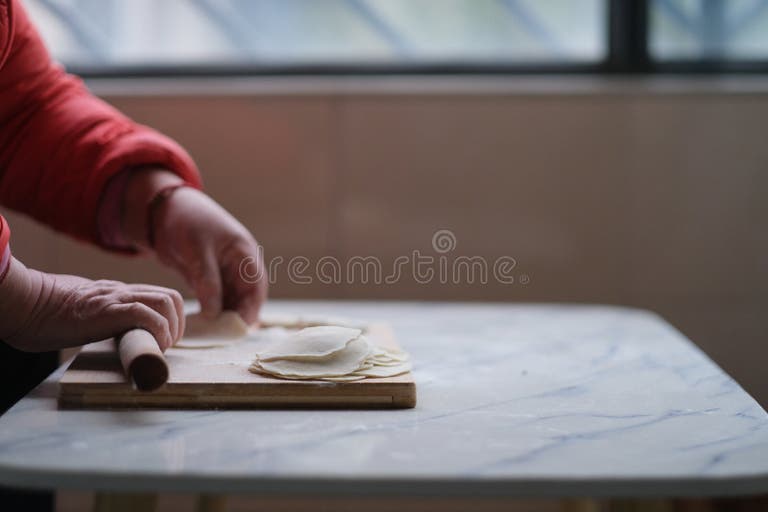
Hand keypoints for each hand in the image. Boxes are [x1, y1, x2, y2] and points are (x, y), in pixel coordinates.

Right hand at [0, 257, 183, 351]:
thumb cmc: (43, 314)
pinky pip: (146, 314)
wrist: (24, 303)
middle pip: (171, 296)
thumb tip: (102, 336)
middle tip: (167, 345)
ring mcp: (115, 298)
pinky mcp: (107, 309)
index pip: (158, 295)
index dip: (171, 317)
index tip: (164, 339)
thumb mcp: (81, 313)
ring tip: (160, 347)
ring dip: (171, 328)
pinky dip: (158, 330)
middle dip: (178, 323)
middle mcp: (120, 292)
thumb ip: (98, 317)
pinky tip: (152, 346)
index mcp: (115, 293)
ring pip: (166, 301)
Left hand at [151, 187, 266, 324]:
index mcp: (245, 253)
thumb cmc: (186, 222)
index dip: (252, 308)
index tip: (240, 328)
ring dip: (222, 317)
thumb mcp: (198, 251)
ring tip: (209, 334)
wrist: (162, 211)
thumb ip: (208, 281)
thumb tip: (214, 314)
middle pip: (245, 298)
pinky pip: (214, 301)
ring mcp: (224, 273)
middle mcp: (238, 266)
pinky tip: (199, 324)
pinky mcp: (208, 280)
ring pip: (230, 302)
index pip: (256, 287)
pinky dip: (209, 312)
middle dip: (236, 317)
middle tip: (222, 336)